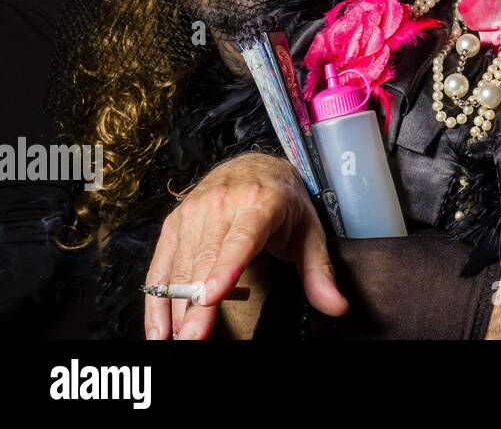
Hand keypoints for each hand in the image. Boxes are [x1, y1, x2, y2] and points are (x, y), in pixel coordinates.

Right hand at [144, 152, 347, 339]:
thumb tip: (338, 306)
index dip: (225, 268)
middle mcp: (222, 205)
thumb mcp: (310, 232)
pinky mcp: (174, 222)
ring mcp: (194, 212)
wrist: (255, 165)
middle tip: (192, 340)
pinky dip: (157, 298)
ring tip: (175, 340)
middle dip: (195, 304)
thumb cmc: (284, 202)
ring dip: (174, 306)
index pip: (241, 240)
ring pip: (181, 265)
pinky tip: (158, 328)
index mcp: (261, 204)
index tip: (211, 296)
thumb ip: (320, 272)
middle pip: (206, 260)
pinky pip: (160, 264)